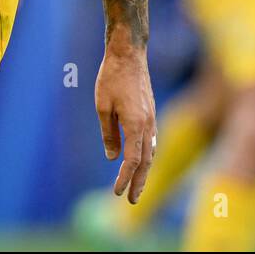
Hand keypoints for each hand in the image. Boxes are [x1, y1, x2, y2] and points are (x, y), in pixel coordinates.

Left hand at [94, 44, 155, 203]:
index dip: (125, 178)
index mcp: (136, 124)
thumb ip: (108, 134)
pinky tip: (143, 161)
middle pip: (146, 161)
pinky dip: (147, 155)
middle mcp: (148, 124)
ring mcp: (152, 117)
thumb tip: (112, 157)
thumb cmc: (111, 77)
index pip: (132, 160)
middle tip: (130, 201)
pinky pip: (151, 140)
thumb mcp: (102, 107)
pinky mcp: (150, 111)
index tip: (117, 193)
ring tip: (137, 186)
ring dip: (144, 171)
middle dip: (139, 183)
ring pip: (151, 151)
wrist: (129, 53)